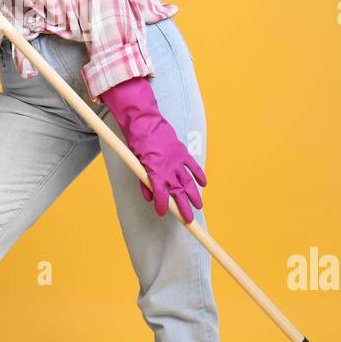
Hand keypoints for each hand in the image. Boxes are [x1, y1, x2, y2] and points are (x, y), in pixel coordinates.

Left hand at [100, 75, 206, 222]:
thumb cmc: (137, 143)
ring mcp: (177, 160)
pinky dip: (199, 175)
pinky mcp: (182, 152)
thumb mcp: (136, 163)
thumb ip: (143, 181)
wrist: (144, 122)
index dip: (163, 206)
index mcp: (155, 172)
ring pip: (188, 182)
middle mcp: (168, 168)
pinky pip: (193, 166)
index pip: (161, 195)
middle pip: (178, 193)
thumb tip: (148, 196)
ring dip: (194, 195)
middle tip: (188, 220)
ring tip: (198, 206)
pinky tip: (204, 184)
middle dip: (183, 208)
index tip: (164, 213)